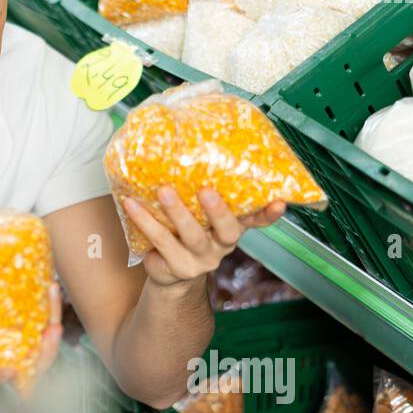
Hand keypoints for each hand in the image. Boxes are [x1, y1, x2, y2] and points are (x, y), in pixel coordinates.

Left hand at [122, 186, 285, 287]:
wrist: (169, 271)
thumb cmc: (185, 230)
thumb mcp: (199, 212)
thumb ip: (202, 189)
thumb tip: (187, 140)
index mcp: (231, 227)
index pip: (257, 221)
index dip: (269, 213)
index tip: (280, 202)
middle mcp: (221, 245)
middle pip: (227, 230)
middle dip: (218, 210)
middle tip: (206, 190)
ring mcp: (201, 259)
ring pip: (192, 235)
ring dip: (177, 212)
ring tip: (163, 191)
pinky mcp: (177, 267)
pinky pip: (160, 241)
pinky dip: (145, 220)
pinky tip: (131, 204)